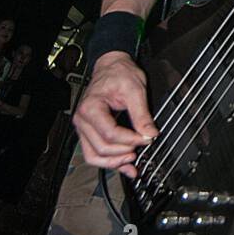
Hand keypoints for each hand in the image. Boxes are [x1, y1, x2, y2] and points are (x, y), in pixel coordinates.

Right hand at [73, 52, 157, 178]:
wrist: (112, 67)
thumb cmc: (119, 74)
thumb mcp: (135, 90)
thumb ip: (142, 114)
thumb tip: (150, 133)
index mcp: (91, 108)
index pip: (110, 133)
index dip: (130, 140)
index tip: (146, 138)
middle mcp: (83, 120)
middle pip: (101, 148)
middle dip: (124, 152)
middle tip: (143, 146)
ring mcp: (84, 128)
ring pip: (94, 156)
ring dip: (114, 162)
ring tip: (133, 162)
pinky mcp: (89, 133)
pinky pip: (95, 153)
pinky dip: (110, 162)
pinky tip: (125, 167)